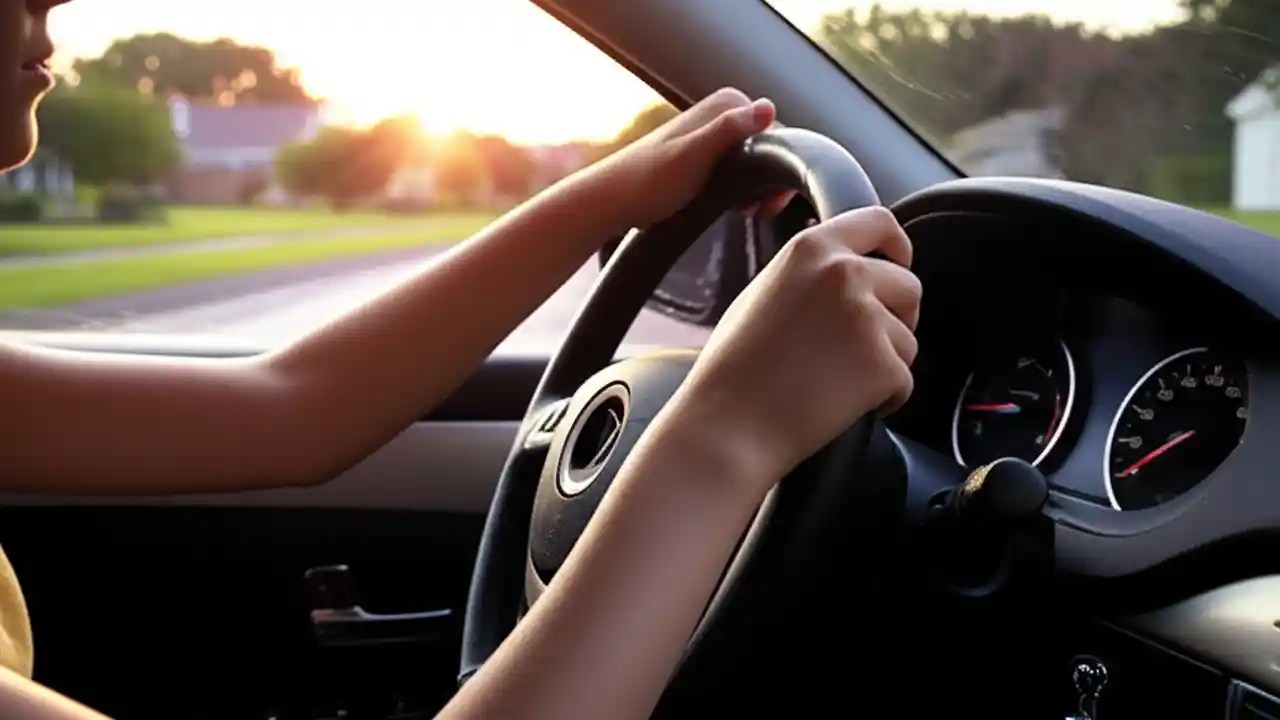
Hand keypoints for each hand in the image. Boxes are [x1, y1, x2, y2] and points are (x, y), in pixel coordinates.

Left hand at [588, 87, 775, 231]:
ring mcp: (713, 134)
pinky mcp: (705, 157)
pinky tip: (734, 208)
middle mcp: (722, 113)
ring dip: (756, 189)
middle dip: (768, 181)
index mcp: (727, 104)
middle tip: (756, 211)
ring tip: (743, 211)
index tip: (769, 200)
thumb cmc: (648, 181)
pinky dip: (742, 191)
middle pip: (769, 148)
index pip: (779, 132)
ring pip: (756, 163)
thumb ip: (730, 130)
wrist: (611, 201)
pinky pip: (739, 171)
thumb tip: (768, 108)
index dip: (780, 168)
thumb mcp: (694, 155)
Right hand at [665, 207, 920, 493]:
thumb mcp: (764, 292)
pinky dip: (883, 398)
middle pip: (908, 285)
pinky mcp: (884, 364)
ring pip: (907, 338)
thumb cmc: (734, 368)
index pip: (880, 222)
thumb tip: (850, 272)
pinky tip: (839, 404)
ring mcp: (868, 317)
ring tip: (834, 382)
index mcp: (811, 248)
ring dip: (884, 362)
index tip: (898, 265)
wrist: (729, 423)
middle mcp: (845, 272)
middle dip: (896, 317)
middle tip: (861, 347)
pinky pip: (904, 380)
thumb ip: (810, 273)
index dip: (897, 247)